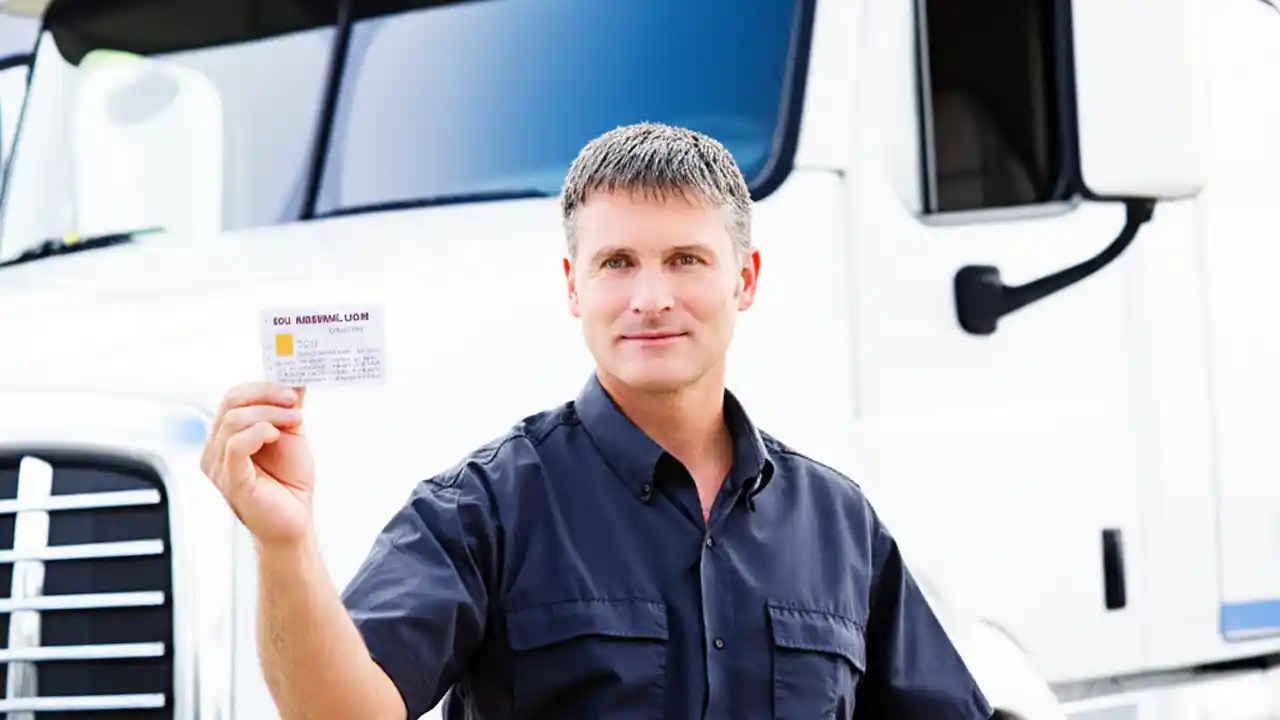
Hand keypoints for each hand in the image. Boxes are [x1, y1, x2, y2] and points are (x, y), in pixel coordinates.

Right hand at [200, 382, 314, 548]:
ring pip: (233, 420)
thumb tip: (296, 379)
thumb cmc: (289, 484)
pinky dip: (258, 432)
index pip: (234, 397)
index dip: (263, 387)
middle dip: (267, 396)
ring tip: (294, 421)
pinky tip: (276, 435)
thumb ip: (288, 409)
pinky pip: (235, 446)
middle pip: (231, 402)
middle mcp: (216, 449)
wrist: (294, 522)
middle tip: (294, 401)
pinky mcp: (230, 480)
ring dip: (269, 413)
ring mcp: (219, 465)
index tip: (292, 388)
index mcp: (226, 436)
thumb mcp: (291, 435)